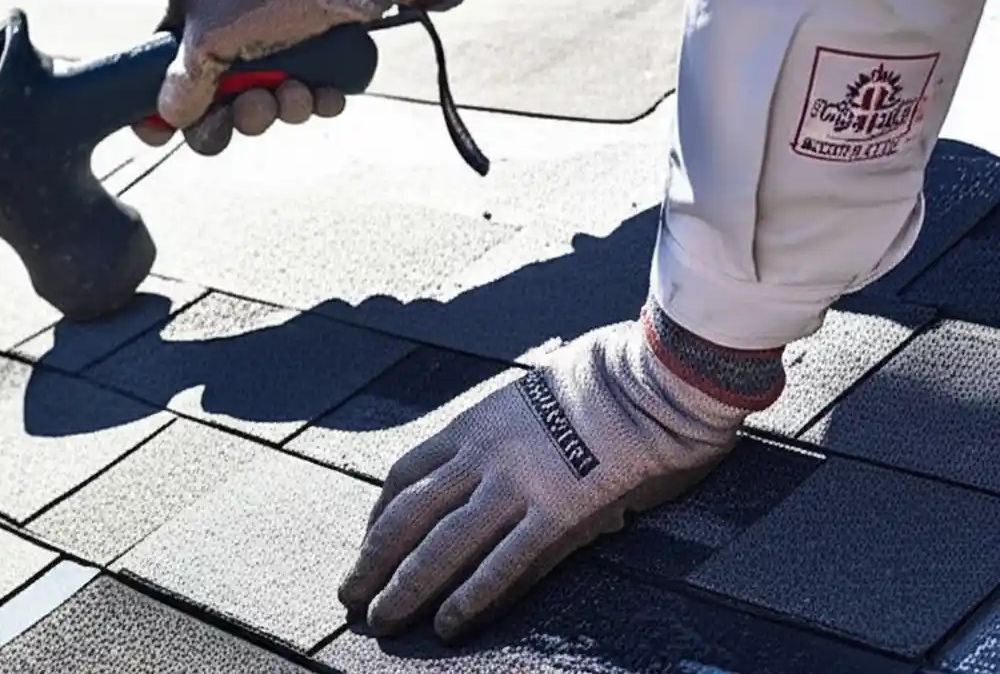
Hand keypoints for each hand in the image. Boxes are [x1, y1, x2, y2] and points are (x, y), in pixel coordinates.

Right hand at [138, 0, 525, 154]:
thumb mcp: (214, 32)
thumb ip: (184, 78)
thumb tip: (169, 115)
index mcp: (193, 15)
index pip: (161, 72)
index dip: (161, 109)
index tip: (162, 137)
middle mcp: (229, 30)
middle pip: (217, 102)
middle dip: (240, 114)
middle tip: (258, 105)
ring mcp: (273, 43)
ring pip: (265, 103)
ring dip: (282, 109)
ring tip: (298, 90)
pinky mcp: (314, 54)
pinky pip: (306, 96)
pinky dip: (316, 101)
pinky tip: (327, 93)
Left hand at [337, 299, 786, 639]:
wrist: (651, 376)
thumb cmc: (602, 379)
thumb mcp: (531, 395)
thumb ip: (506, 437)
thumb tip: (495, 468)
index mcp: (474, 426)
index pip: (406, 476)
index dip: (379, 515)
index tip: (369, 542)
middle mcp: (482, 457)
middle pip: (408, 516)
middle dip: (372, 560)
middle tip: (351, 595)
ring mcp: (517, 485)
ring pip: (441, 545)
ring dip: (405, 587)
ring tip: (382, 620)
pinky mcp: (558, 513)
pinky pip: (502, 564)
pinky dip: (469, 597)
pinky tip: (447, 625)